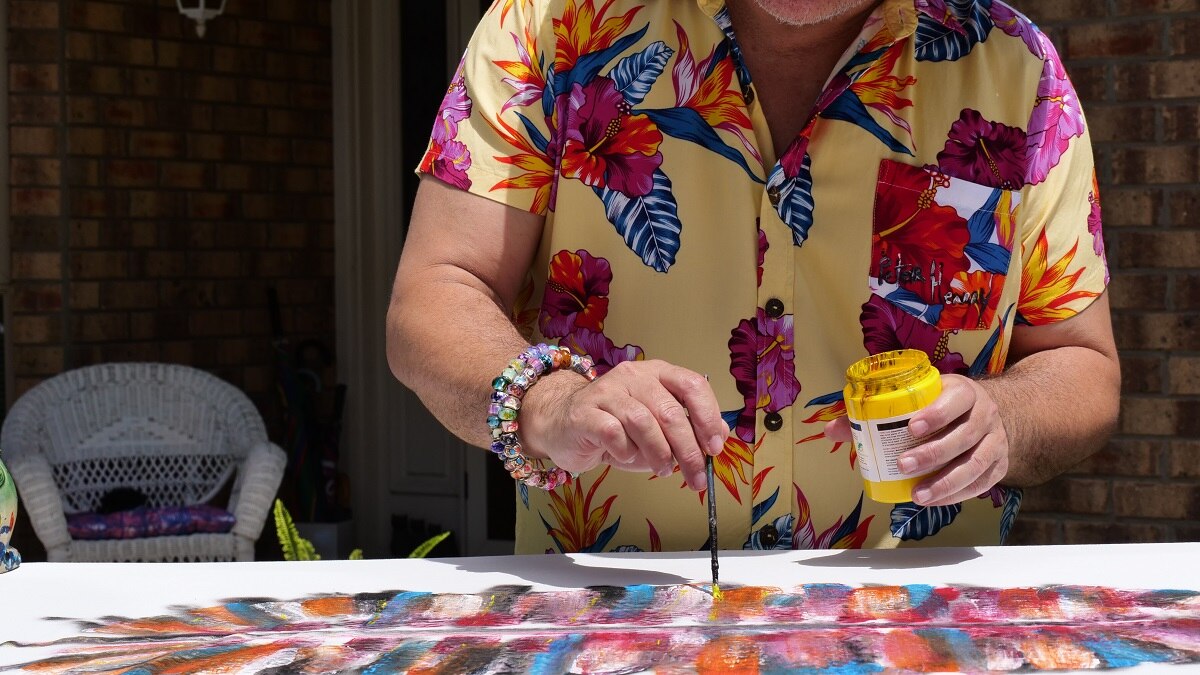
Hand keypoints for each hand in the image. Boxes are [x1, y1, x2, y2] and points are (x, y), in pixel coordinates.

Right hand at [519, 360, 728, 490]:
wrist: (562, 423)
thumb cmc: (616, 428)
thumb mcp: (658, 428)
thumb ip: (689, 428)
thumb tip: (721, 436)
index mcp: (657, 373)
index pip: (692, 385)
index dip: (708, 417)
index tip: (715, 447)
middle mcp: (633, 376)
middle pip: (669, 411)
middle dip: (688, 449)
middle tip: (695, 476)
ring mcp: (607, 391)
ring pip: (643, 422)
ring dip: (658, 453)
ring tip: (662, 470)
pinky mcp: (585, 412)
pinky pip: (613, 433)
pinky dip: (626, 452)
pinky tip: (625, 458)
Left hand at [824, 374, 1008, 505]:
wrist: (982, 413)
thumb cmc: (939, 404)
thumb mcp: (916, 397)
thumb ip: (873, 411)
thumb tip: (831, 430)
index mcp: (963, 392)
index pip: (955, 400)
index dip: (936, 414)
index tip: (910, 427)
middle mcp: (985, 415)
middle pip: (964, 436)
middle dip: (933, 453)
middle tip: (903, 465)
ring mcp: (996, 441)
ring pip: (975, 463)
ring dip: (946, 482)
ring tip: (918, 496)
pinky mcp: (999, 465)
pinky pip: (982, 483)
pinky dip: (958, 495)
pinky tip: (935, 502)